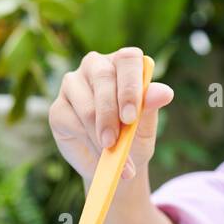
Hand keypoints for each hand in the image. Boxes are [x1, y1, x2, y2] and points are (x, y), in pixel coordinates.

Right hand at [48, 46, 175, 184]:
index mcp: (123, 64)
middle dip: (111, 112)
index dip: (130, 86)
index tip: (131, 117)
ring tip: (115, 158)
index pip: (128, 59)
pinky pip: (72, 122)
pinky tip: (101, 158)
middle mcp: (96, 67)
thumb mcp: (146, 124)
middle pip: (103, 77)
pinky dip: (90, 144)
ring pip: (86, 105)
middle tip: (116, 141)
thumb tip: (165, 92)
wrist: (115, 165)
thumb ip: (150, 106)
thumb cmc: (133, 137)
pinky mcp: (58, 108)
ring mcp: (73, 84)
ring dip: (100, 135)